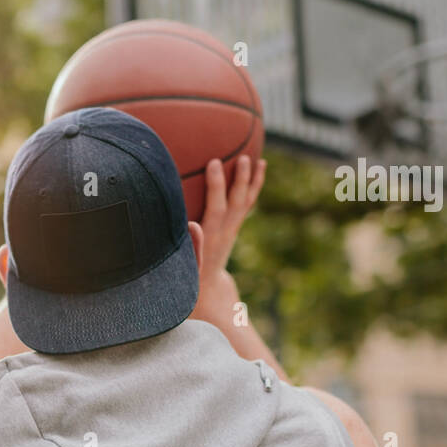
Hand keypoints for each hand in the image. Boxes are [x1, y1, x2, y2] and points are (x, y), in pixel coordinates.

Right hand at [189, 155, 264, 322]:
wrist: (205, 289)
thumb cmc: (188, 276)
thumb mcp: (186, 264)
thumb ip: (191, 246)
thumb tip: (192, 224)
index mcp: (211, 238)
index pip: (217, 208)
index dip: (216, 185)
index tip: (213, 162)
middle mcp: (225, 232)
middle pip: (237, 203)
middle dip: (240, 179)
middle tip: (243, 157)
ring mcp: (232, 230)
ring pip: (246, 203)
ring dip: (252, 182)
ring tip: (259, 161)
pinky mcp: (233, 229)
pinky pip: (246, 206)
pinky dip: (252, 188)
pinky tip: (257, 172)